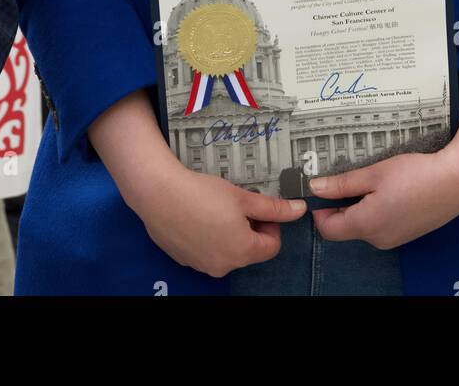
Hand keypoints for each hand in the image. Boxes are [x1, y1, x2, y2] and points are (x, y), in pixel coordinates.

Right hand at [129, 163, 306, 276]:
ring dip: (229, 232)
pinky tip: (198, 215)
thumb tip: (299, 210)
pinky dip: (208, 236)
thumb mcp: (244, 197)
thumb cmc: (202, 193)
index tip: (258, 207)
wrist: (159, 193)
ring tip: (215, 208)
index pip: (272, 246)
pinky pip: (206, 250)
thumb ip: (273, 207)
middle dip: (249, 228)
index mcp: (242, 251)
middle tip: (236, 204)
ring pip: (228, 250)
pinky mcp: (185, 259)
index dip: (271, 224)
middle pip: (250, 250)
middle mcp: (224, 265)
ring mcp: (202, 265)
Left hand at [308, 148, 458, 249]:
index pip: (327, 228)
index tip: (321, 187)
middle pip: (345, 227)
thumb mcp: (374, 173)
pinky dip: (376, 209)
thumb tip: (314, 188)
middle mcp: (377, 239)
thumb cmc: (414, 174)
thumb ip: (342, 184)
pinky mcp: (406, 234)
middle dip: (341, 204)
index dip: (319, 209)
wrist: (456, 181)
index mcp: (366, 225)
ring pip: (363, 225)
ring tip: (372, 179)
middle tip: (348, 176)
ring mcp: (393, 239)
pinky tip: (389, 189)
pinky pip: (380, 225)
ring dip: (359, 205)